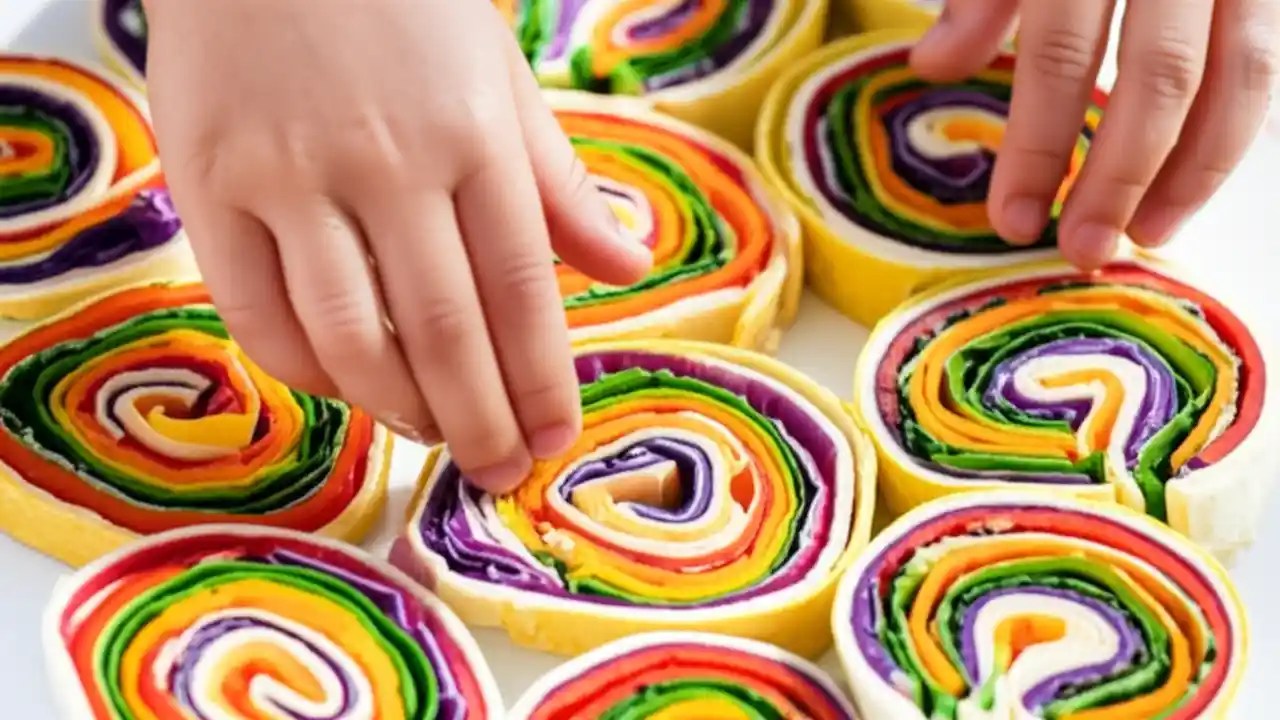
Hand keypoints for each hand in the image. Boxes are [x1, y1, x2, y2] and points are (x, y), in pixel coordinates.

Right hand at [143, 0, 650, 491]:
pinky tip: (342, 387)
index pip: (522, 290)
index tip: (555, 439)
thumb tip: (626, 266)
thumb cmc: (403, 6)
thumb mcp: (499, 77)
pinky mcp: (210, 181)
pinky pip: (256, 310)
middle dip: (482, 421)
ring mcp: (291, 174)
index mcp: (474, 136)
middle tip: (500, 472)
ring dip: (398, 408)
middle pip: (446, 331)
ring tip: (431, 436)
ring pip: (351, 336)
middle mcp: (388, 162)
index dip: (542, 380)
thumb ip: (557, 183)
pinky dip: (303, 370)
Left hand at [912, 0, 1277, 267]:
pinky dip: (1237, 125)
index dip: (1035, 144)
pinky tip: (1191, 174)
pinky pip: (1268, 55)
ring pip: (1240, 74)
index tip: (1009, 219)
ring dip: (1195, 170)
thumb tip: (932, 66)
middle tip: (1081, 249)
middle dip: (1117, 176)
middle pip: (1157, 77)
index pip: (1057, 50)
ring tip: (1148, 233)